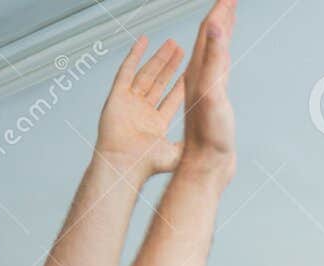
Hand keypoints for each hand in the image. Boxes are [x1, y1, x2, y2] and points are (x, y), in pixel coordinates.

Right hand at [95, 37, 184, 176]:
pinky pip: (127, 70)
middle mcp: (143, 111)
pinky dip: (135, 55)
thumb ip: (189, 146)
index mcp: (156, 124)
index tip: (191, 71)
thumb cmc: (146, 164)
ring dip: (159, 58)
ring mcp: (130, 102)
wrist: (125, 164)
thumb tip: (206, 145)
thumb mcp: (176, 154)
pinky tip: (143, 42)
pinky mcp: (117, 96)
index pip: (172, 98)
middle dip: (171, 66)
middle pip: (159, 82)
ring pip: (147, 73)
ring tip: (171, 44)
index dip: (182, 84)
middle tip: (181, 50)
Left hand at [178, 0, 237, 182]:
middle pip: (209, 38)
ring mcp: (206, 88)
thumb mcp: (212, 93)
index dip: (219, 10)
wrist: (206, 165)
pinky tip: (224, 59)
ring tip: (228, 19)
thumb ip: (214, 59)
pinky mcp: (212, 101)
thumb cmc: (209, 137)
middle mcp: (199, 76)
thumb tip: (214, 26)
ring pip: (213, 52)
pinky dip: (223, 57)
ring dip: (221, 33)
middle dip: (220, 15)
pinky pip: (217, 70)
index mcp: (199, 71)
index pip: (208, 31)